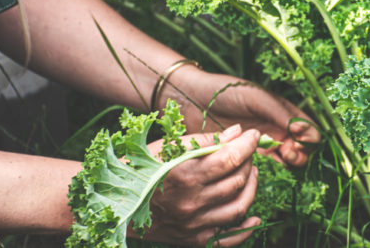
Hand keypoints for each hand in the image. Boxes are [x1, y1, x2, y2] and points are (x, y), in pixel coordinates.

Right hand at [139, 124, 259, 246]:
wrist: (114, 204)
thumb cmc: (139, 169)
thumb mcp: (166, 148)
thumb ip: (204, 140)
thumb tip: (236, 132)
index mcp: (183, 174)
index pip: (229, 158)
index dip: (248, 144)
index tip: (254, 134)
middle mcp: (191, 201)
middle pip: (237, 180)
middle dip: (249, 161)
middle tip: (248, 151)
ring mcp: (193, 223)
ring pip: (239, 206)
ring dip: (251, 187)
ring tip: (250, 173)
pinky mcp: (193, 239)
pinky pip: (228, 238)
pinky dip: (246, 229)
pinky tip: (254, 217)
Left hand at [171, 70, 320, 166]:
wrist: (193, 101)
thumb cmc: (226, 92)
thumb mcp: (256, 97)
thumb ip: (280, 112)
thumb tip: (301, 129)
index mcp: (283, 112)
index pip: (308, 128)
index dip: (309, 136)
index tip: (298, 137)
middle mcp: (277, 129)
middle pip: (302, 148)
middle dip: (301, 152)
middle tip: (288, 151)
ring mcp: (264, 144)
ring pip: (288, 160)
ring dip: (290, 161)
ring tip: (281, 156)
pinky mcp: (248, 157)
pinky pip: (268, 167)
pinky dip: (273, 169)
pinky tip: (267, 163)